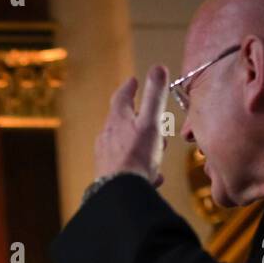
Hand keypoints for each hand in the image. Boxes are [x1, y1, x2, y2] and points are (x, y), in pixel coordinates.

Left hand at [93, 64, 169, 186]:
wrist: (120, 193)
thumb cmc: (136, 158)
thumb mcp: (150, 122)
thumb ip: (155, 96)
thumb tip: (157, 69)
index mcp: (117, 120)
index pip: (121, 97)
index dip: (129, 88)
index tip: (133, 81)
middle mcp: (107, 137)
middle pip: (125, 123)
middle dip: (143, 122)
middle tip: (157, 124)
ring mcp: (106, 157)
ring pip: (128, 145)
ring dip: (144, 146)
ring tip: (157, 154)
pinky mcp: (109, 175)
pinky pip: (128, 167)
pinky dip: (142, 168)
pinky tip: (153, 176)